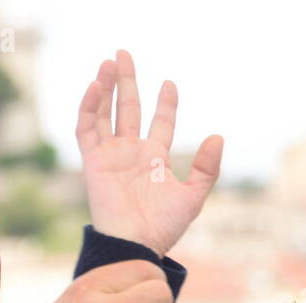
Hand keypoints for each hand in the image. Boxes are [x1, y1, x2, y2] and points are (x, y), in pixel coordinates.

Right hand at [77, 49, 222, 258]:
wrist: (136, 245)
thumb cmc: (164, 227)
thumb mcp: (193, 196)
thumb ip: (206, 168)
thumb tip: (218, 136)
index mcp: (154, 158)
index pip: (159, 121)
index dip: (165, 102)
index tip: (169, 83)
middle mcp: (131, 152)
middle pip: (127, 108)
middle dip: (126, 82)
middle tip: (124, 54)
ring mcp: (111, 155)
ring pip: (105, 114)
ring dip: (106, 88)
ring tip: (109, 63)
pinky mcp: (93, 162)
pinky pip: (87, 130)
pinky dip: (89, 108)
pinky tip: (94, 87)